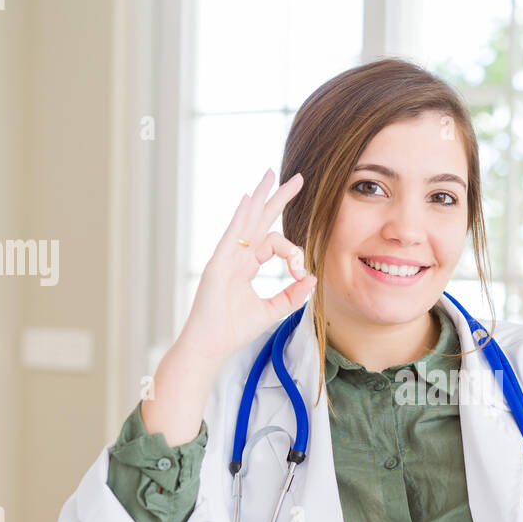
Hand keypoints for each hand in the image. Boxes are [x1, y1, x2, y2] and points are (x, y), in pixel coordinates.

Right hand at [177, 167, 316, 364]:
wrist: (210, 346)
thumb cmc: (233, 330)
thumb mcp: (272, 310)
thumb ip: (292, 295)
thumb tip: (311, 278)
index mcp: (246, 265)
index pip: (274, 244)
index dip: (292, 254)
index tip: (299, 273)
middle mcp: (236, 256)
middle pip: (260, 220)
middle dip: (277, 198)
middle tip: (295, 177)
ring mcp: (225, 258)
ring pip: (246, 221)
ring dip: (259, 197)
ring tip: (270, 175)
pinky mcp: (218, 265)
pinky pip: (232, 235)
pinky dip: (241, 216)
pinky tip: (250, 198)